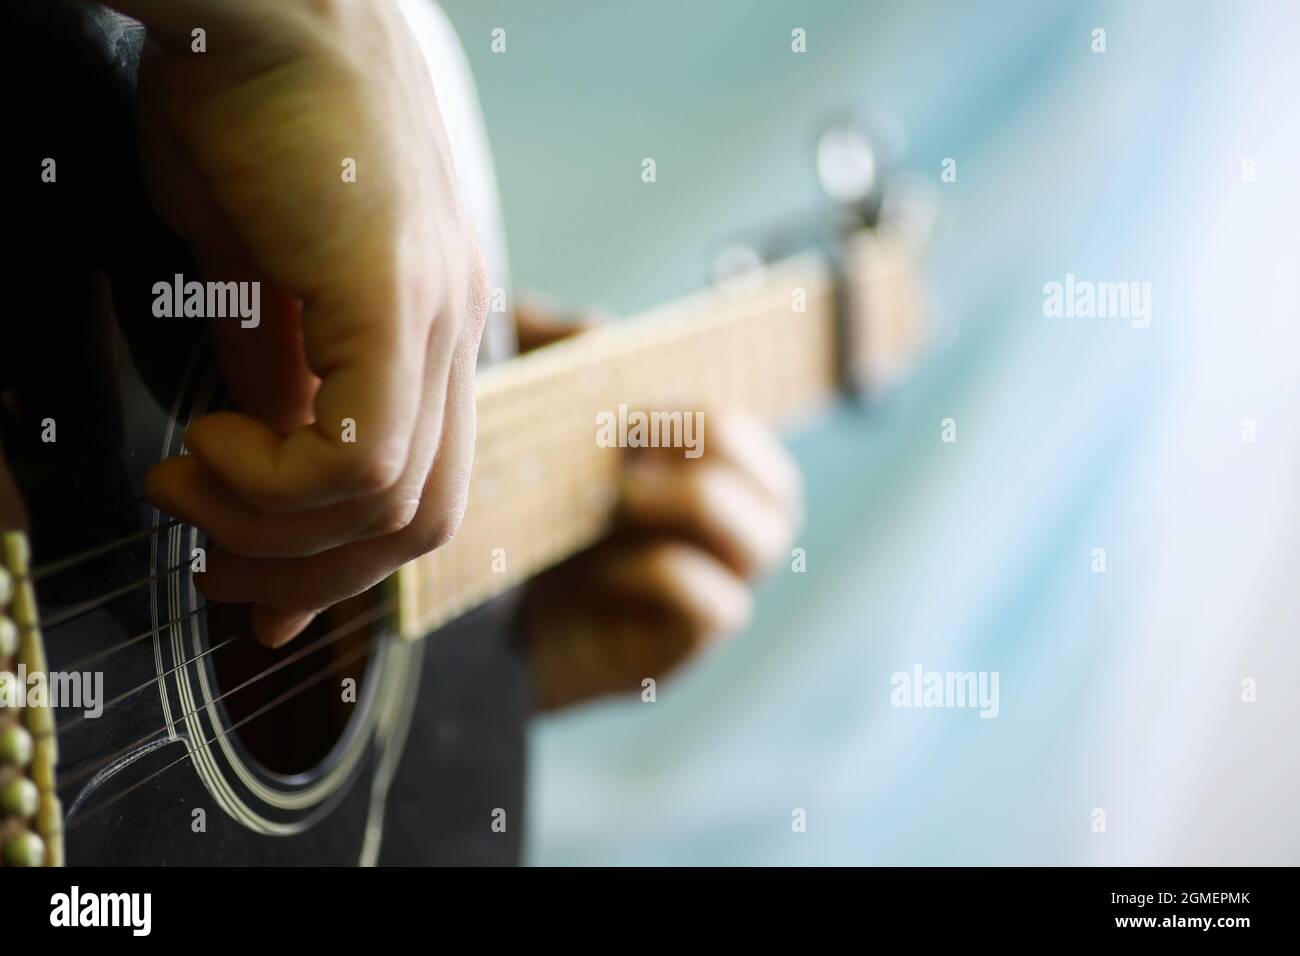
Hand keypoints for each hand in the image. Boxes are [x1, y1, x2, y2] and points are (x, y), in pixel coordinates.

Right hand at [107, 1, 489, 645]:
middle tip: (213, 562)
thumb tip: (266, 441)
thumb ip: (279, 361)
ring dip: (274, 527)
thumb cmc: (249, 109)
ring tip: (190, 481)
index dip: (348, 558)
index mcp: (431, 322)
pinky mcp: (396, 297)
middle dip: (313, 570)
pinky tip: (215, 441)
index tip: (265, 592)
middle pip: (427, 518)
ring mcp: (438, 314)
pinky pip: (361, 457)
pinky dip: (279, 485)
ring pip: (395, 503)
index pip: (425, 480)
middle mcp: (455, 327)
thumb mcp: (258, 263)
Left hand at [513, 307, 802, 710]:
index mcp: (693, 483)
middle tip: (626, 443)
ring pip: (765, 540)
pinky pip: (717, 606)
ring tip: (617, 498)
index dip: (707, 412)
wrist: (466, 628)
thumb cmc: (508, 518)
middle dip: (707, 444)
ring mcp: (706, 597)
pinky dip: (661, 574)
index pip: (751, 437)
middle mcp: (719, 541)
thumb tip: (585, 327)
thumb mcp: (520, 428)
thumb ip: (542, 361)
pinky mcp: (678, 651)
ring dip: (690, 501)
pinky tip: (598, 573)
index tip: (632, 407)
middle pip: (779, 483)